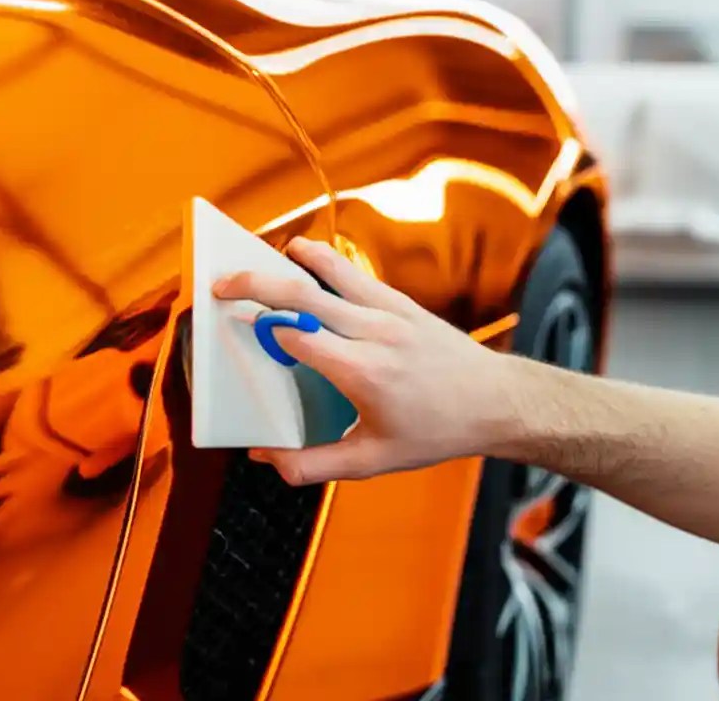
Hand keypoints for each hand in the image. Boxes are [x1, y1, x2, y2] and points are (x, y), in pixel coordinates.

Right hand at [212, 237, 524, 485]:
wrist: (496, 402)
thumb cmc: (436, 432)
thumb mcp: (372, 460)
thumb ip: (311, 464)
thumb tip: (263, 457)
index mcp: (361, 372)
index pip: (296, 336)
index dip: (260, 326)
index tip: (230, 323)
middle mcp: (373, 333)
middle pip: (303, 295)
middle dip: (256, 284)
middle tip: (222, 283)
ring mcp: (389, 312)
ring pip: (329, 272)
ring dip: (288, 261)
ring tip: (256, 256)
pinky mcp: (401, 302)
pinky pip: (353, 274)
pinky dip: (323, 261)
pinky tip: (301, 254)